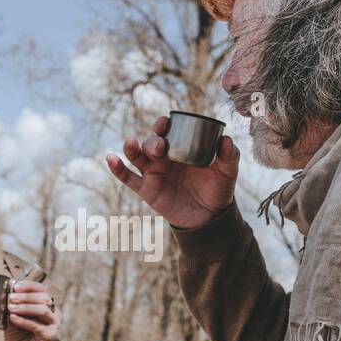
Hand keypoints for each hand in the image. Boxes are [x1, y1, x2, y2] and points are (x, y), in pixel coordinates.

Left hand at [4, 279, 59, 340]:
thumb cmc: (16, 333)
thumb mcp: (13, 314)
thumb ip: (13, 302)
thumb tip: (8, 287)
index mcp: (46, 304)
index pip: (42, 289)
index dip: (29, 286)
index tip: (15, 286)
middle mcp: (54, 313)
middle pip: (44, 298)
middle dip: (26, 296)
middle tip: (11, 298)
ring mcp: (54, 324)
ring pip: (43, 309)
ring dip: (25, 307)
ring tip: (11, 308)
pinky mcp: (50, 336)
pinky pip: (37, 325)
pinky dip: (23, 321)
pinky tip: (13, 318)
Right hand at [105, 115, 239, 229]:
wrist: (210, 217)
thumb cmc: (217, 190)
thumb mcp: (227, 172)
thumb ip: (230, 156)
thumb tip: (227, 140)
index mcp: (181, 148)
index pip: (168, 131)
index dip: (164, 124)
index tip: (166, 123)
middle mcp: (164, 157)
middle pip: (151, 143)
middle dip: (152, 141)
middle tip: (160, 147)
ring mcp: (153, 173)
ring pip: (136, 156)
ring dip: (132, 148)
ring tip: (131, 144)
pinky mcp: (147, 190)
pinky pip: (128, 178)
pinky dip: (117, 168)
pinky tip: (110, 159)